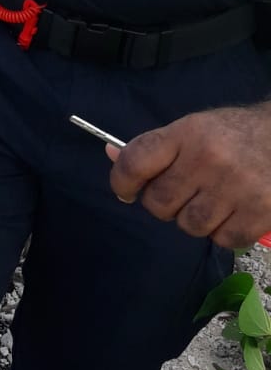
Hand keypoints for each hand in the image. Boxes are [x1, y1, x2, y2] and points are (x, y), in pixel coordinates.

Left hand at [105, 104, 270, 247]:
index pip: (136, 162)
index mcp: (189, 134)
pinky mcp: (260, 213)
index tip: (125, 190)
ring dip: (194, 219)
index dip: (121, 181)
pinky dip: (223, 232)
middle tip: (181, 192)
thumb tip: (112, 155)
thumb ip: (156, 146)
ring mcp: (236, 189)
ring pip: (189, 226)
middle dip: (164, 203)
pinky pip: (222, 240)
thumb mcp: (193, 128)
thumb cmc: (235, 134)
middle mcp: (210, 160)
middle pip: (159, 203)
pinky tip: (233, 211)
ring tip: (211, 200)